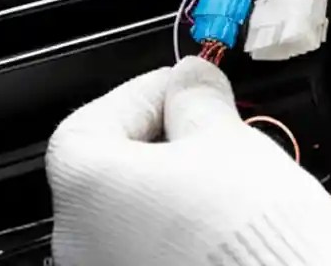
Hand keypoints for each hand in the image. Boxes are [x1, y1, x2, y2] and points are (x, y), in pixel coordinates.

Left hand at [46, 57, 330, 265]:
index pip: (94, 121)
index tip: (188, 89)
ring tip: (232, 186)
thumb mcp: (229, 140)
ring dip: (175, 194)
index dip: (145, 95)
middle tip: (215, 131)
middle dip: (166, 145)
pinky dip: (182, 238)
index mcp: (84, 188)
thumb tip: (190, 82)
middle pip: (114, 174)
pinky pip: (154, 257)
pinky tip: (227, 230)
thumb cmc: (251, 235)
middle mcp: (78, 242)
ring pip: (135, 220)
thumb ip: (198, 100)